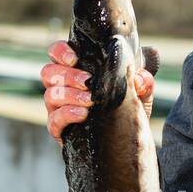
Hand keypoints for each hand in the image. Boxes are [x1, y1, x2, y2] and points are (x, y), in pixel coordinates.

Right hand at [41, 40, 155, 143]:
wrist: (128, 139)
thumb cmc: (127, 107)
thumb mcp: (141, 92)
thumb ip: (143, 80)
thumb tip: (139, 78)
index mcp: (76, 70)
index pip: (56, 53)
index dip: (60, 52)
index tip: (74, 58)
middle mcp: (63, 87)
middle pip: (49, 72)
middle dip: (68, 75)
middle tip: (87, 82)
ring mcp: (58, 108)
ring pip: (51, 95)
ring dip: (70, 95)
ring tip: (90, 101)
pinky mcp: (60, 129)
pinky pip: (54, 120)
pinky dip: (67, 115)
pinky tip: (83, 115)